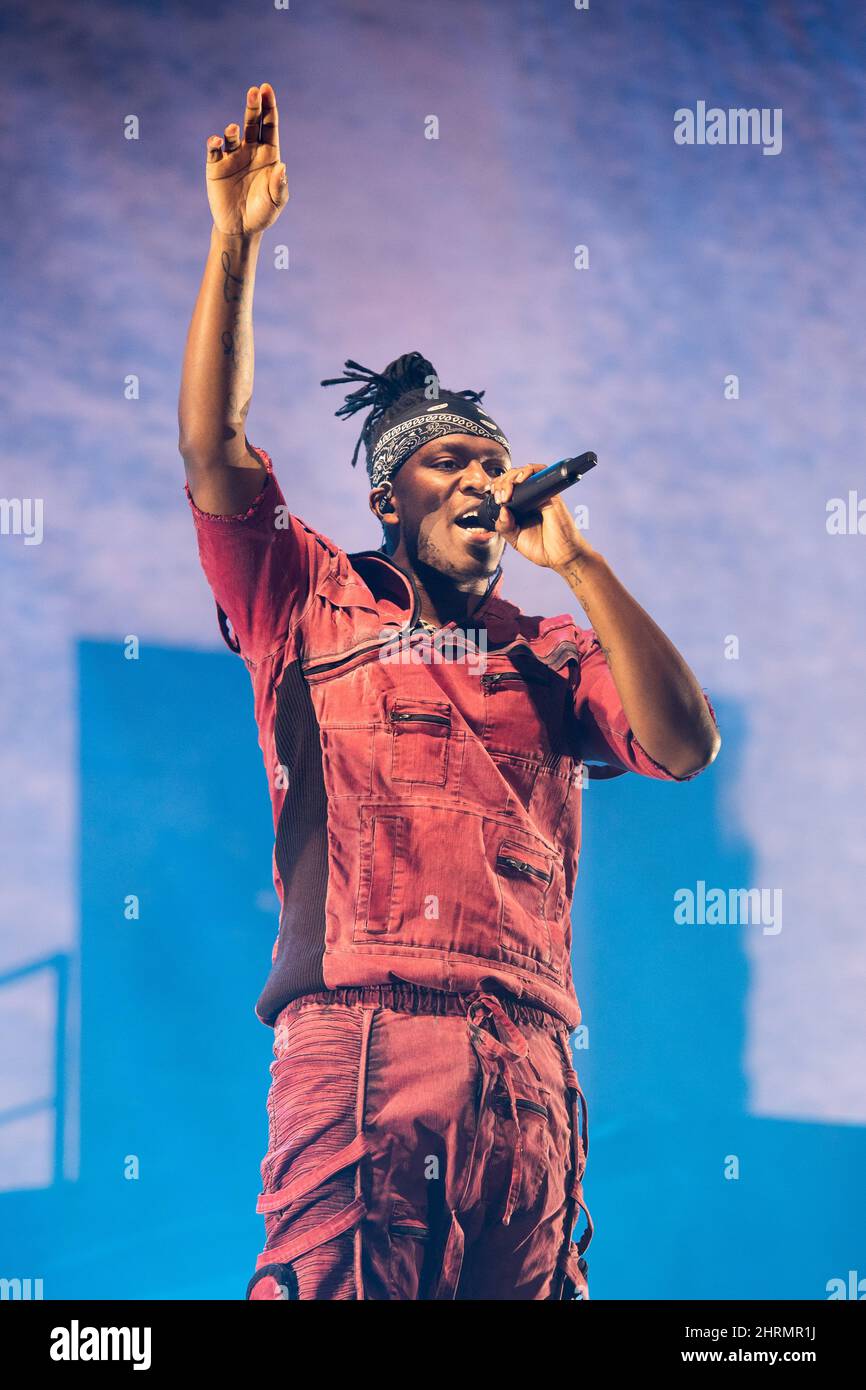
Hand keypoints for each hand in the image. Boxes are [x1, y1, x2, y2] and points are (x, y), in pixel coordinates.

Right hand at [205, 83, 287, 235]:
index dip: (269, 107)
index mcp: (268, 154)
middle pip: (252, 123)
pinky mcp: (215, 166)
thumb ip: (279, 186)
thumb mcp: (276, 202)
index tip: (267, 89)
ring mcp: (232, 157)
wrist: (241, 228)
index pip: (269, 126)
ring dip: (232, 130)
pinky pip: (214, 151)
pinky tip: (217, 140)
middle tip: (254, 91)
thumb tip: (282, 167)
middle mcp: (250, 150)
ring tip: (233, 129)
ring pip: (232, 135)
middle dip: (253, 107)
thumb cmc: (262, 213)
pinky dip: (214, 143)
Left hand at [492, 464, 598, 572]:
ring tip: (506, 493)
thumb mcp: (514, 539)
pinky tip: (519, 481)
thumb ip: (504, 526)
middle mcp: (531, 498)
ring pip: (524, 472)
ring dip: (511, 477)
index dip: (497, 487)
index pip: (506, 487)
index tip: (494, 498)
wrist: (561, 556)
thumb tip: (501, 509)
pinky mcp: (551, 494)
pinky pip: (541, 472)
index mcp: (521, 507)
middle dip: (501, 483)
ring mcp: (542, 494)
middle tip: (499, 497)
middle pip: (513, 476)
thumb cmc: (542, 548)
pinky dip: (528, 472)